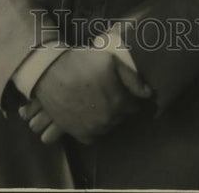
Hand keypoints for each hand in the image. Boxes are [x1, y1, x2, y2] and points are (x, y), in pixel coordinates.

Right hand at [26, 47, 151, 143]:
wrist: (50, 72)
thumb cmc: (82, 63)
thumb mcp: (110, 61)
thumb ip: (132, 78)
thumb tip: (148, 93)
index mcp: (119, 103)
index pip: (134, 106)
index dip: (131, 97)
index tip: (125, 91)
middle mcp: (108, 121)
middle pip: (121, 117)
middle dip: (120, 106)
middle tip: (111, 94)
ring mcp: (92, 129)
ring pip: (108, 127)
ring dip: (108, 117)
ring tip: (100, 102)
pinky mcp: (77, 134)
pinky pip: (93, 136)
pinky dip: (94, 128)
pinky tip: (90, 115)